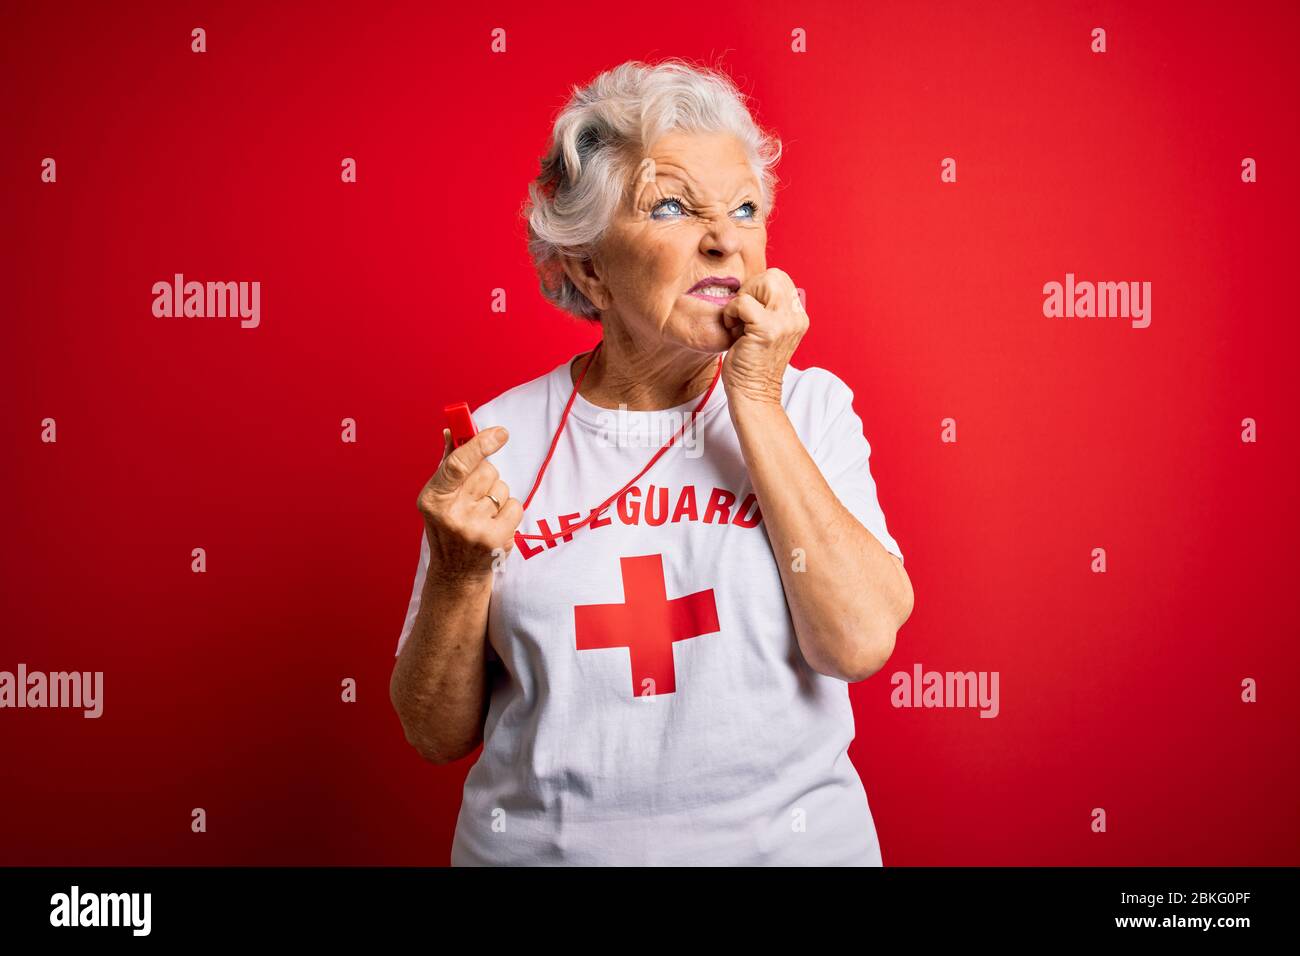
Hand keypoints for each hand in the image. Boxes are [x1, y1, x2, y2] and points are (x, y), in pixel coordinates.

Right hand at [416, 426, 522, 580]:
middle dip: (488, 477)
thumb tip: (452, 430)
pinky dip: (510, 512)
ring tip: (483, 516)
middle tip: (477, 497)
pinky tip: (496, 526)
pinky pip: (515, 506)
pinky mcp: (494, 540)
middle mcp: (450, 513)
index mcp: (433, 498)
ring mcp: (473, 528)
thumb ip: (448, 464)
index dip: (480, 444)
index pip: (458, 464)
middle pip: (487, 471)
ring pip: (503, 488)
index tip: (500, 433)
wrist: (457, 574)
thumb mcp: (440, 498)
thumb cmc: (449, 527)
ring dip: (499, 497)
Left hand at [719, 267, 807, 405]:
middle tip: (742, 315)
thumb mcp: (766, 330)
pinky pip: (744, 301)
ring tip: (739, 321)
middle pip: (774, 275)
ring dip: (743, 298)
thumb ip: (767, 308)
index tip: (748, 312)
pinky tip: (732, 329)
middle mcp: (796, 317)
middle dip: (751, 288)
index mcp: (798, 316)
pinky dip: (731, 312)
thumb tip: (751, 285)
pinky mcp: (767, 330)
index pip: (780, 279)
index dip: (759, 288)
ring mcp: (784, 323)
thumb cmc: (752, 363)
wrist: (753, 394)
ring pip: (764, 282)